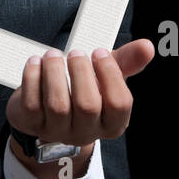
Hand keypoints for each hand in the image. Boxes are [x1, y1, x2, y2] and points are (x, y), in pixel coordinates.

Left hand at [4, 40, 154, 177]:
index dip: (110, 74)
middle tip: (75, 53)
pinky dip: (32, 78)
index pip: (119, 104)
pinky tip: (36, 63)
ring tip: (53, 55)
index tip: (100, 53)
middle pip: (87, 106)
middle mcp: (86, 132)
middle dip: (81, 73)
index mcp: (111, 122)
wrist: (45, 109)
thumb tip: (147, 47)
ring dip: (54, 73)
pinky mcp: (31, 124)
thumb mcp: (105, 76)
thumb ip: (127, 62)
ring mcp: (57, 131)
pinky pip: (31, 103)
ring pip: (58, 106)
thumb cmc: (81, 89)